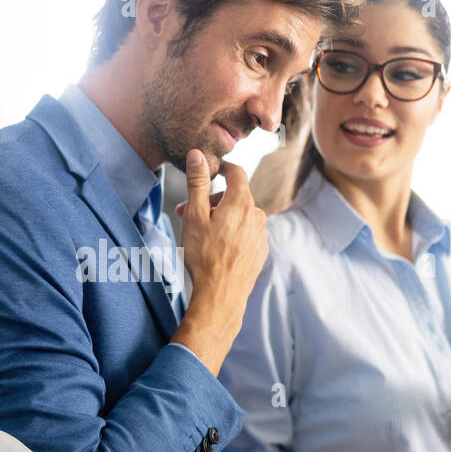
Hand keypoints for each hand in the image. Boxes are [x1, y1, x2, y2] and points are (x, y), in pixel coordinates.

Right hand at [170, 149, 267, 374]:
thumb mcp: (194, 216)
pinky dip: (233, 233)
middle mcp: (257, 216)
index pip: (237, 173)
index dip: (223, 169)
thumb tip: (198, 155)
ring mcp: (261, 235)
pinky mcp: (261, 252)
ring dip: (224, 218)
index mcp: (242, 203)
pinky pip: (247, 234)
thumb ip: (198, 183)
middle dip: (214, 200)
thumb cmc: (204, 257)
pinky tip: (217, 248)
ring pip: (242, 216)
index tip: (212, 171)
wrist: (220, 296)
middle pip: (236, 196)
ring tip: (203, 234)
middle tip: (190, 212)